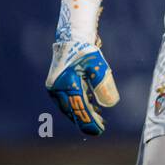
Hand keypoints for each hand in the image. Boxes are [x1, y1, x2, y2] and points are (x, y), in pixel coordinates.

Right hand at [45, 0, 119, 135]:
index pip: (78, 109)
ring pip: (69, 105)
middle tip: (100, 128)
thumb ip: (103, 85)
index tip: (99, 130)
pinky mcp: (57, 83)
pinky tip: (91, 106)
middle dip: (86, 119)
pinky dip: (79, 104)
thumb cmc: (86, 48)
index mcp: (65, 85)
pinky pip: (68, 98)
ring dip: (83, 113)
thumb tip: (109, 105)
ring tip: (98, 120)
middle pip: (72, 110)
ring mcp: (55, 86)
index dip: (89, 121)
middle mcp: (56, 88)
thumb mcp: (98, 66)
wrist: (72, 34)